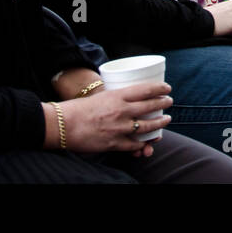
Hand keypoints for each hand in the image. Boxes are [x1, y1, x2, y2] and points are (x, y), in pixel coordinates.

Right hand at [51, 82, 171, 154]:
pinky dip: (142, 143)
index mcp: (117, 96)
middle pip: (150, 106)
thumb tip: (129, 98)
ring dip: (160, 123)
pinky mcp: (114, 143)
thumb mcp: (101, 97)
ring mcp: (119, 128)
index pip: (145, 90)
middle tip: (169, 102)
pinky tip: (147, 141)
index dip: (160, 89)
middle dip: (163, 104)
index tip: (167, 88)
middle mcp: (121, 111)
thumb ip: (116, 98)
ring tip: (166, 119)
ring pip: (147, 126)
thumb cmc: (78, 109)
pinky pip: (134, 144)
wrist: (62, 125)